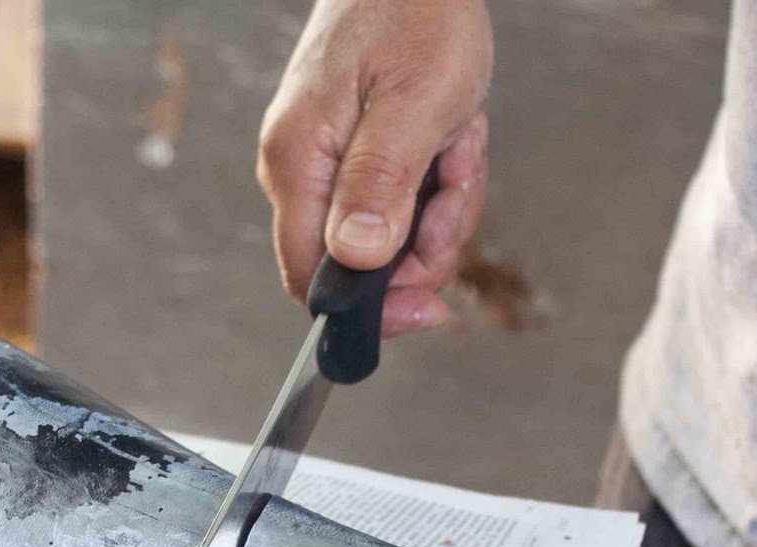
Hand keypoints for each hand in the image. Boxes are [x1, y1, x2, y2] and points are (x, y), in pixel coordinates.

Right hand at [257, 0, 491, 336]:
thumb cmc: (414, 11)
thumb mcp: (414, 102)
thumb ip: (380, 182)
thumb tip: (357, 256)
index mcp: (299, 161)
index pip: (312, 278)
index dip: (371, 306)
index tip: (430, 305)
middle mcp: (301, 170)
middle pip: (360, 265)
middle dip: (425, 242)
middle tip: (456, 181)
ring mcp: (326, 164)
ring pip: (390, 238)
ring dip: (441, 205)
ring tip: (457, 142)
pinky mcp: (353, 157)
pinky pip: (400, 203)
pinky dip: (439, 182)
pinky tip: (451, 138)